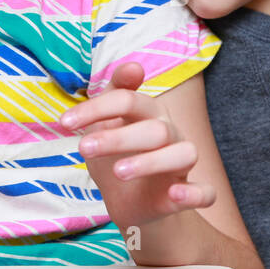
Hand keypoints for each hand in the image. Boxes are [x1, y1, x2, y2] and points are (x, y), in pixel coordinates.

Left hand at [59, 61, 215, 226]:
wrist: (130, 202)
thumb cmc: (117, 155)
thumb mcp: (106, 125)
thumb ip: (114, 94)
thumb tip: (134, 66)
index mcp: (148, 114)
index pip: (128, 101)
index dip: (96, 109)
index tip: (64, 123)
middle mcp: (170, 134)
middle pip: (154, 129)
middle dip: (117, 138)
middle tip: (82, 148)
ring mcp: (181, 164)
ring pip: (184, 154)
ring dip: (151, 162)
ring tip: (118, 171)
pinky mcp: (187, 194)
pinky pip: (205, 193)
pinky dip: (195, 193)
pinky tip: (175, 194)